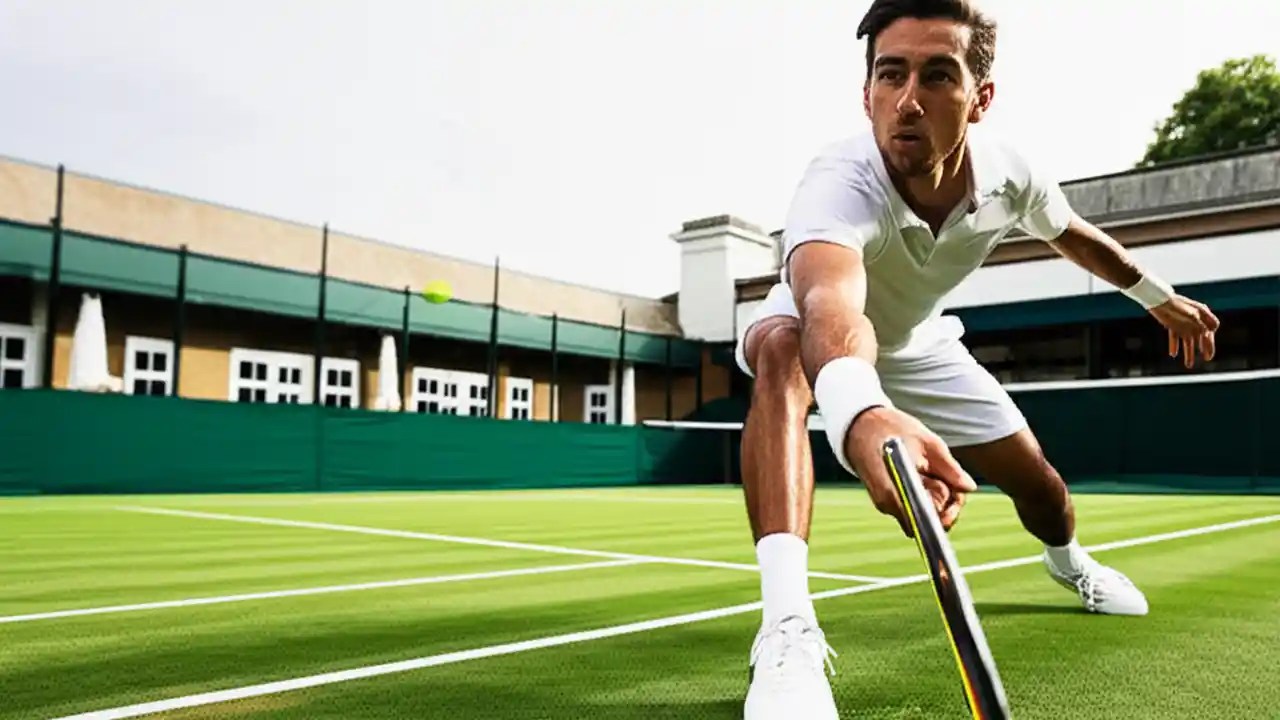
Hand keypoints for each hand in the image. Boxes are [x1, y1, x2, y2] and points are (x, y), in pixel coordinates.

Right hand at [844, 407, 976, 537]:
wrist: (859, 425)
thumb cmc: (891, 430)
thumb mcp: (927, 442)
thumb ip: (950, 468)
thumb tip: (969, 487)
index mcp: (897, 492)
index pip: (926, 521)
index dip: (945, 515)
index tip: (955, 500)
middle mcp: (889, 504)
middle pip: (927, 520)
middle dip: (945, 503)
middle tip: (947, 478)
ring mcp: (888, 503)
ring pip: (922, 512)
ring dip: (935, 496)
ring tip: (934, 470)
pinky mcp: (888, 499)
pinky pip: (913, 504)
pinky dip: (924, 493)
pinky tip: (924, 473)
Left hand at [1149, 296, 1219, 368]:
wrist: (1159, 300)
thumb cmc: (1177, 306)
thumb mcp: (1193, 316)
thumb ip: (1201, 326)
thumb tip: (1209, 335)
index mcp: (1203, 314)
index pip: (1211, 331)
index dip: (1210, 342)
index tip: (1208, 352)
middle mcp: (1195, 320)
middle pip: (1202, 337)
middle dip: (1205, 348)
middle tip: (1207, 359)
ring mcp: (1183, 323)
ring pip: (1188, 340)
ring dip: (1189, 353)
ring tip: (1189, 365)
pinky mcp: (1173, 325)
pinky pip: (1175, 338)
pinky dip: (1174, 346)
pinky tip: (1173, 354)